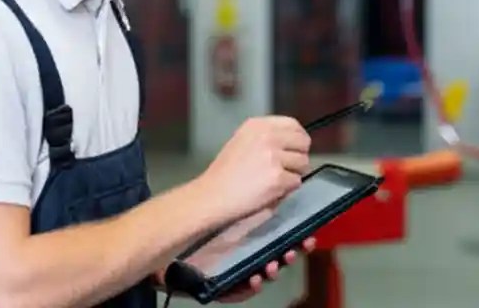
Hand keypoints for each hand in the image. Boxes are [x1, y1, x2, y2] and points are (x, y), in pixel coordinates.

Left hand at [180, 207, 316, 302]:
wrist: (170, 246)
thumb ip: (255, 201)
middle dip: (290, 254)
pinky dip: (250, 286)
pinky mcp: (225, 287)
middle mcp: (249, 255)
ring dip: (273, 270)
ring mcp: (238, 271)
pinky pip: (241, 291)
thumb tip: (278, 187)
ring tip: (272, 264)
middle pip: (278, 257)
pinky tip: (255, 279)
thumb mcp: (232, 208)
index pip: (283, 239)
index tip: (309, 237)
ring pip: (264, 275)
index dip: (298, 240)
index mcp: (254, 237)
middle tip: (294, 251)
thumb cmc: (202, 226)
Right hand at [197, 116, 310, 221]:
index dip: (299, 138)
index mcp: (258, 125)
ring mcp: (273, 157)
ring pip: (303, 164)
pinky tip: (270, 190)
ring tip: (274, 180)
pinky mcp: (277, 178)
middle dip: (299, 156)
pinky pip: (296, 182)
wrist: (212, 195)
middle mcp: (268, 137)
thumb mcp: (243, 141)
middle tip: (287, 168)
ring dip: (293, 174)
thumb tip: (293, 142)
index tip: (297, 148)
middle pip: (303, 143)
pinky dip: (287, 189)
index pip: (293, 124)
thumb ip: (267, 137)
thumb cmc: (225, 173)